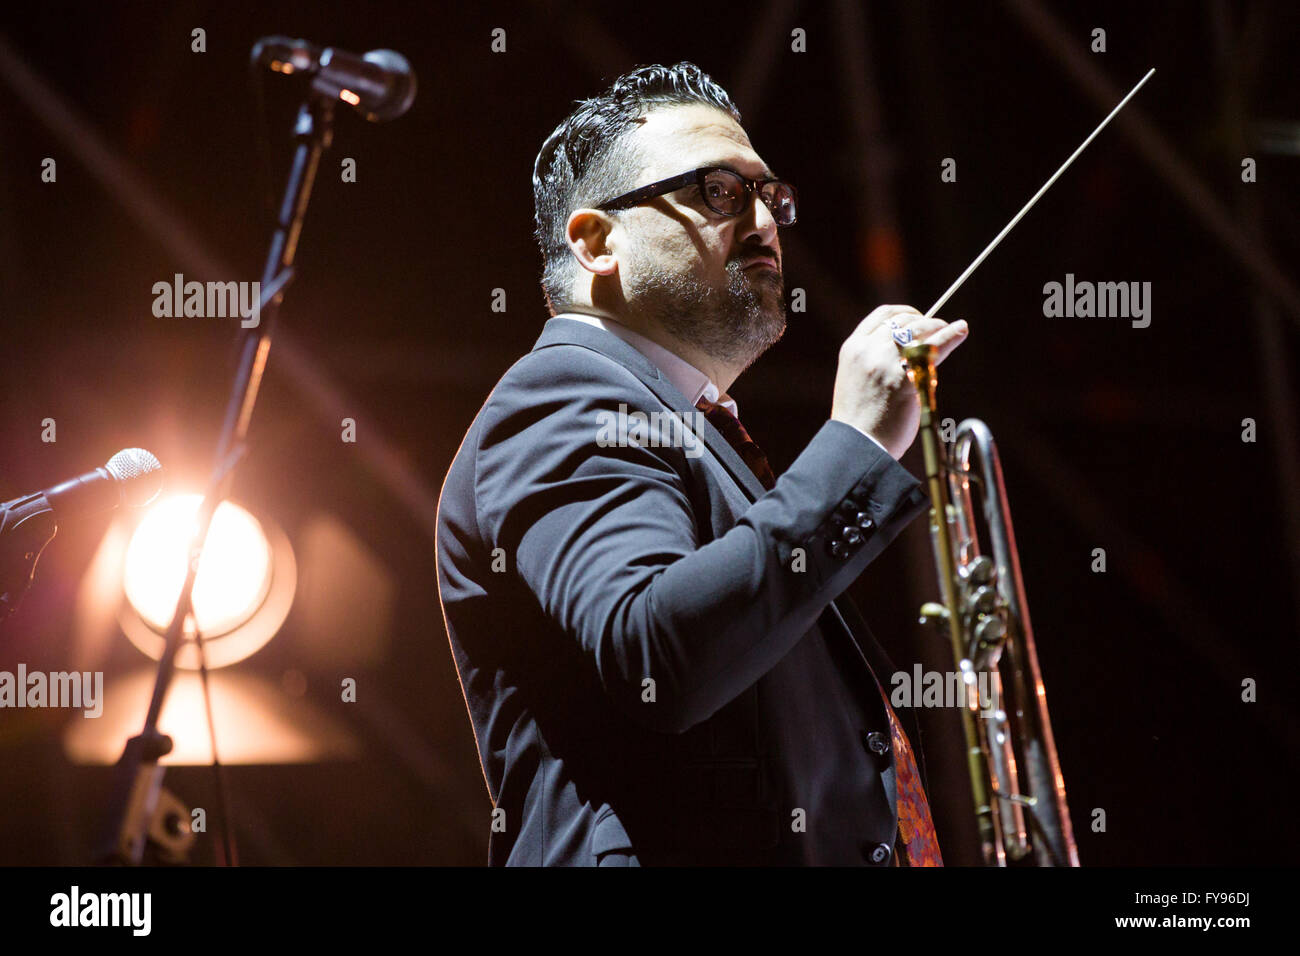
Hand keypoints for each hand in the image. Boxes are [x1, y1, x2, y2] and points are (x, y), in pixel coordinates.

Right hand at [831, 305, 968, 458]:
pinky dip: (952, 336)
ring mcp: (887, 362)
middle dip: (925, 322)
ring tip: (953, 330)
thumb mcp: (857, 379)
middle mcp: (868, 350)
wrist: (858, 445)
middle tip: (938, 328)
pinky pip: (936, 348)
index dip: (904, 312)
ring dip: (939, 327)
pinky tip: (961, 331)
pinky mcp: (908, 377)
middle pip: (905, 321)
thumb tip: (905, 349)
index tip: (917, 316)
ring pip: (921, 330)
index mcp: (853, 348)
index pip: (882, 315)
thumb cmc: (861, 420)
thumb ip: (874, 360)